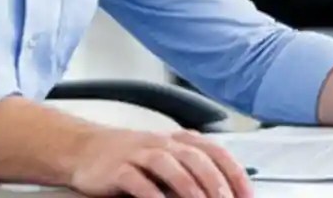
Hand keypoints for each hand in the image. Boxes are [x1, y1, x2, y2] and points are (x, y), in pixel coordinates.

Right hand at [68, 127, 252, 197]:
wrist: (85, 149)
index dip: (234, 172)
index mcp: (179, 140)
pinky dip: (151, 193)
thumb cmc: (132, 157)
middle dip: (215, 182)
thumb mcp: (166, 158)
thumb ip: (191, 170)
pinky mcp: (118, 168)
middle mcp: (162, 143)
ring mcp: (139, 153)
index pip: (215, 151)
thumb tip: (222, 191)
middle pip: (195, 158)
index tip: (247, 195)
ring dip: (189, 187)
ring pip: (169, 165)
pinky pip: (137, 180)